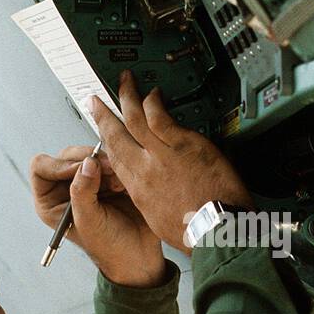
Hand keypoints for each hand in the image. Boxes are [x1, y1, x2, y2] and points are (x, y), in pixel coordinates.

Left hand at [29, 144, 168, 287]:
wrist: (138, 254)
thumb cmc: (108, 246)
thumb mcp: (89, 222)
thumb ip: (82, 192)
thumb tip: (87, 162)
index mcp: (51, 201)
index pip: (41, 167)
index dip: (59, 164)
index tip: (81, 169)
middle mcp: (65, 188)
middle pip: (67, 155)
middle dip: (88, 160)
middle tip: (108, 168)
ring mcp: (87, 181)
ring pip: (90, 155)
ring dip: (106, 164)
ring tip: (119, 185)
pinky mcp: (108, 177)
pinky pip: (109, 159)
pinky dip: (118, 166)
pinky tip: (124, 185)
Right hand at [88, 71, 253, 252]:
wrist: (216, 230)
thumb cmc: (196, 231)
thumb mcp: (160, 220)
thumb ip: (152, 199)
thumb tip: (153, 191)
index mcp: (138, 189)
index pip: (114, 157)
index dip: (104, 139)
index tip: (100, 128)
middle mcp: (143, 169)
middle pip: (116, 134)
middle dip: (104, 114)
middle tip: (97, 100)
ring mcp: (161, 154)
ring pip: (135, 118)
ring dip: (128, 97)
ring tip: (126, 82)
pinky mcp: (181, 144)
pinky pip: (160, 116)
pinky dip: (154, 102)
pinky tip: (155, 94)